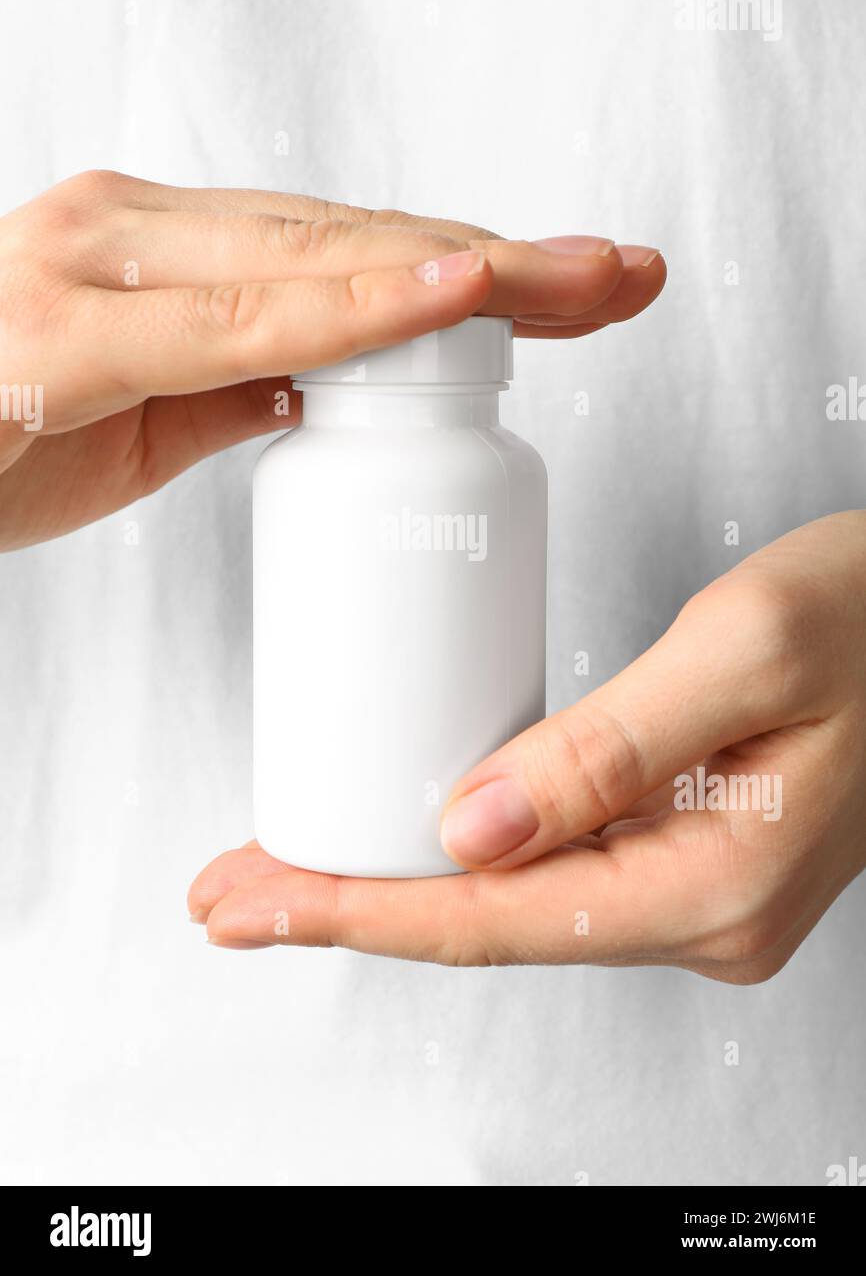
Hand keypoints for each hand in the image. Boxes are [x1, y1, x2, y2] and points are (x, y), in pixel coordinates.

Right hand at [0, 169, 663, 548]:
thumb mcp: (139, 420)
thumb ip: (231, 388)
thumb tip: (331, 388)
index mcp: (170, 258)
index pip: (350, 254)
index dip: (472, 272)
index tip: (580, 290)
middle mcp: (146, 232)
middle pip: (358, 238)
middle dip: (505, 262)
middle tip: (624, 274)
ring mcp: (110, 258)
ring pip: (320, 254)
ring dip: (465, 271)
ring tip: (584, 281)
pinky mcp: (80, 320)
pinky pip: (241, 315)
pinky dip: (356, 304)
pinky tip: (456, 290)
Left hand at [189, 512, 865, 982]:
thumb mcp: (743, 647)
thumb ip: (609, 745)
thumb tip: (468, 831)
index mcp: (716, 880)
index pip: (497, 920)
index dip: (360, 913)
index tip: (259, 901)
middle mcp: (706, 912)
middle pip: (491, 924)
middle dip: (353, 906)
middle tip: (237, 887)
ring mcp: (700, 890)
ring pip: (516, 901)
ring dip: (401, 882)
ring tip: (295, 864)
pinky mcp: (690, 850)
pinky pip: (558, 868)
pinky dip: (468, 855)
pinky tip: (410, 838)